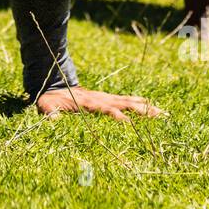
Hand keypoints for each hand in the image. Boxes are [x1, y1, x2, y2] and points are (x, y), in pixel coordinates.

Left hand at [36, 86, 165, 121]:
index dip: (116, 115)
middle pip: (124, 104)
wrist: (55, 85)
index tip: (128, 123)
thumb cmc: (50, 99)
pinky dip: (139, 103)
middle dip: (140, 111)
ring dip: (145, 108)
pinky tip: (151, 107)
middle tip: (158, 116)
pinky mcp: (107, 98)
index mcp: (88, 103)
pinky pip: (126, 101)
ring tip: (162, 113)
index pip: (105, 109)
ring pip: (128, 102)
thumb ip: (49, 112)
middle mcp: (100, 99)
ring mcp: (105, 98)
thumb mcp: (46, 106)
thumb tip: (52, 120)